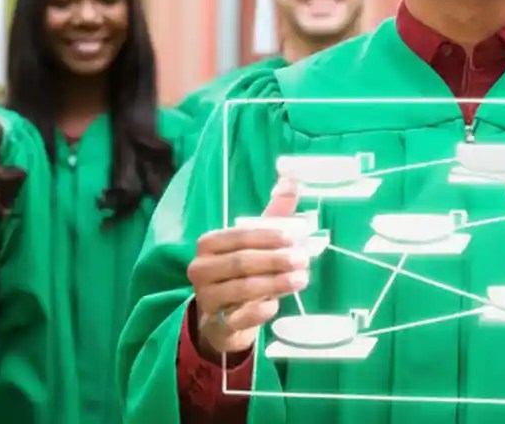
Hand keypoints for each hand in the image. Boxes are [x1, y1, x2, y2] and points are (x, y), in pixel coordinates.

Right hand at [187, 178, 309, 356]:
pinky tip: (276, 305)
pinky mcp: (218, 324)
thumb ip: (274, 214)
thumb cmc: (241, 271)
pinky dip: (259, 310)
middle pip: (240, 262)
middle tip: (303, 258)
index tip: (295, 237)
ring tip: (301, 279)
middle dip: (274, 260)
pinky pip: (239, 317)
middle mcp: (201, 269)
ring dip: (274, 283)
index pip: (239, 236)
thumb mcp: (255, 243)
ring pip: (241, 288)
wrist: (223, 318)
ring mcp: (207, 298)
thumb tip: (292, 180)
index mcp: (209, 244)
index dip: (268, 236)